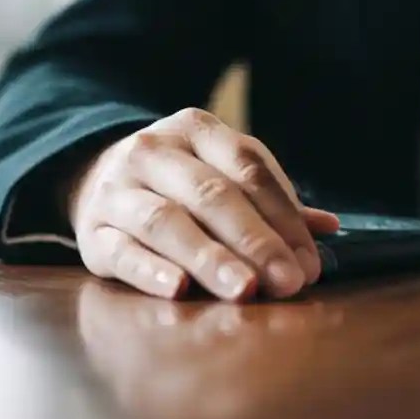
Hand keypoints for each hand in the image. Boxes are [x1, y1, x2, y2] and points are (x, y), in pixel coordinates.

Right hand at [65, 108, 339, 299]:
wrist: (91, 175)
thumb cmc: (178, 182)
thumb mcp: (222, 172)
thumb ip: (272, 199)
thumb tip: (328, 229)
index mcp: (195, 129)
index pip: (247, 167)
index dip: (282, 216)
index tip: (309, 263)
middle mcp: (153, 151)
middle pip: (210, 194)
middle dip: (254, 241)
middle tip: (287, 282)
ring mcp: (117, 189)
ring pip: (165, 221)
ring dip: (209, 257)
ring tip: (244, 290)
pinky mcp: (91, 230)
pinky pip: (121, 251)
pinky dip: (150, 271)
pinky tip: (179, 290)